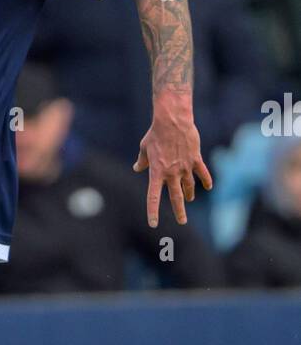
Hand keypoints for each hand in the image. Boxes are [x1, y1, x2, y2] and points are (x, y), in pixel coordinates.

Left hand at [134, 102, 212, 226]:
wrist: (173, 121)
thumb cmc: (155, 134)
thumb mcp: (144, 148)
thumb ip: (142, 161)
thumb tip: (137, 168)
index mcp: (156, 173)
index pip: (153, 197)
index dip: (153, 211)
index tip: (153, 223)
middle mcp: (171, 173)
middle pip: (176, 197)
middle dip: (179, 211)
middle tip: (182, 222)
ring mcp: (185, 167)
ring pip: (189, 186)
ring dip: (189, 194)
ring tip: (189, 200)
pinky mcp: (195, 159)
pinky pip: (202, 173)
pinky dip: (206, 181)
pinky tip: (208, 187)